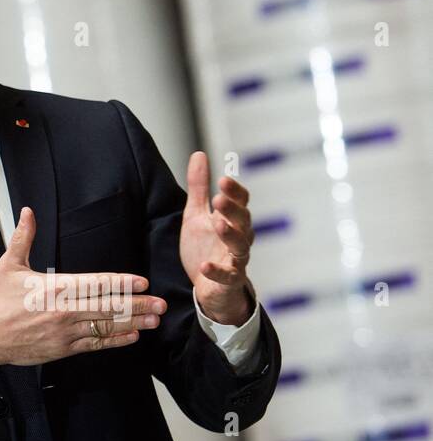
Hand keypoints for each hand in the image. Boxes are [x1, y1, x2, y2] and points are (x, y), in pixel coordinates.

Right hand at [0, 206, 166, 377]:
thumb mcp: (9, 265)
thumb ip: (23, 238)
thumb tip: (28, 212)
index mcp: (53, 287)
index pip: (94, 284)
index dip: (120, 283)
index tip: (141, 282)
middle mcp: (62, 310)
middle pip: (107, 306)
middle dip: (137, 304)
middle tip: (160, 303)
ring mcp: (64, 332)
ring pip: (105, 326)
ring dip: (133, 323)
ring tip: (154, 320)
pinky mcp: (63, 349)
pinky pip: (95, 343)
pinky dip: (115, 340)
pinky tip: (132, 336)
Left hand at [180, 151, 255, 325]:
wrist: (206, 285)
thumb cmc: (205, 247)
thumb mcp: (196, 214)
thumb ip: (198, 187)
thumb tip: (199, 154)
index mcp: (232, 221)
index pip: (240, 202)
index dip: (234, 191)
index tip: (223, 179)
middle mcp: (239, 238)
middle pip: (243, 221)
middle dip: (233, 209)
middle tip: (219, 198)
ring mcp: (236, 260)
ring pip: (241, 246)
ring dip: (230, 235)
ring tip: (217, 223)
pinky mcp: (229, 280)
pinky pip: (227, 276)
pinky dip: (217, 271)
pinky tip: (204, 266)